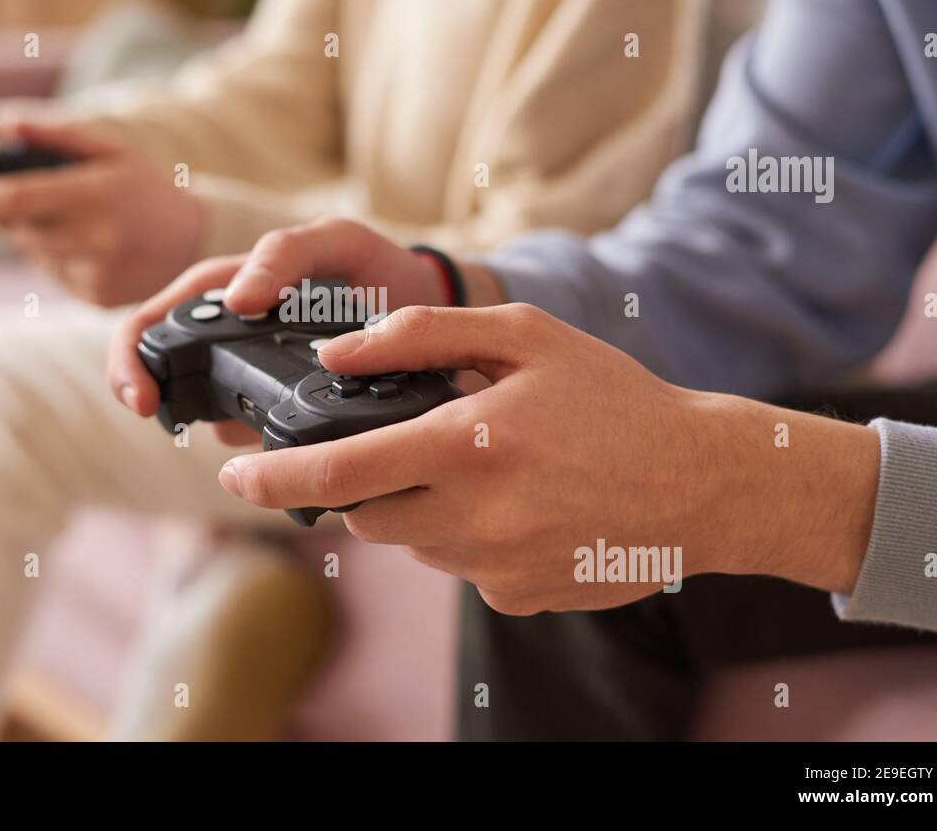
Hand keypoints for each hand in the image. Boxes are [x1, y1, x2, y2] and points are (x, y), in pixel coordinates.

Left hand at [0, 102, 204, 305]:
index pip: (19, 199)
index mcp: (95, 195)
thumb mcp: (112, 149)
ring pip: (36, 254)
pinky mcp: (95, 297)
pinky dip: (62, 260)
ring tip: (86, 225)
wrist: (193, 241)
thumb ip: (57, 134)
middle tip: (56, 201)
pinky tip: (96, 249)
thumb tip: (0, 125)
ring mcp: (95, 273)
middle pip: (21, 230)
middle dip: (18, 216)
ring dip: (43, 238)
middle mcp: (95, 238)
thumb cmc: (146, 188)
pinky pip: (55, 276)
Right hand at [106, 217, 505, 437]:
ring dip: (207, 424)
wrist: (430, 313)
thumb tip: (236, 300)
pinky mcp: (283, 409)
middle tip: (161, 417)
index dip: (132, 356)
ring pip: (206, 410)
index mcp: (228, 289)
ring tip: (234, 430)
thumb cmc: (377, 267)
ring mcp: (253, 376)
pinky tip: (277, 455)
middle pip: (163, 369)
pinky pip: (252, 433)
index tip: (143, 395)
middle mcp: (229, 336)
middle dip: (150, 392)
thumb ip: (288, 254)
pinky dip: (255, 446)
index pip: (152, 321)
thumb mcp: (338, 240)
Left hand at [210, 302, 882, 613]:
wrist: (704, 483)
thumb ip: (420, 337)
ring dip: (416, 505)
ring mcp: (495, 568)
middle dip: (361, 482)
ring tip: (480, 466)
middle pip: (364, 516)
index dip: (273, 475)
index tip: (232, 473)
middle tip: (404, 445)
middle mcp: (475, 518)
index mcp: (468, 446)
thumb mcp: (524, 337)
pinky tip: (515, 503)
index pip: (340, 473)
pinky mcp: (515, 598)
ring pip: (409, 542)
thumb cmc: (614, 398)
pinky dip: (462, 534)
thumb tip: (335, 354)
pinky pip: (457, 567)